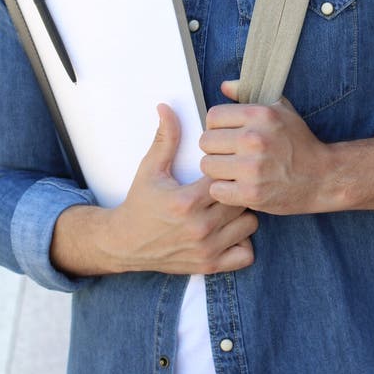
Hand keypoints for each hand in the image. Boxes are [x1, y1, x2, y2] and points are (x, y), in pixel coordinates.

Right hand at [51, 104, 257, 276]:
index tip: (223, 166)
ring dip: (242, 213)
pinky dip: (242, 242)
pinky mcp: (209, 266)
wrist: (124, 244)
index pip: (226, 177)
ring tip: (229, 205)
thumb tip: (166, 107)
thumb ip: (165, 138)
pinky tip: (230, 229)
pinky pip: (245, 254)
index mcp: (186, 201)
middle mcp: (199, 227)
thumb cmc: (140, 202)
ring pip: (249, 224)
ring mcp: (206, 249)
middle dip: (238, 187)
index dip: (228, 168)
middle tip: (230, 183)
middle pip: (241, 198)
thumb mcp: (150, 168)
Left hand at [199, 82, 330, 214]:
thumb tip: (224, 86)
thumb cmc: (298, 141)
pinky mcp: (252, 193)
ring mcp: (252, 167)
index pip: (212, 116)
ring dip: (217, 170)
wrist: (322, 176)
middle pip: (206, 141)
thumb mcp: (280, 108)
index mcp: (259, 114)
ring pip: (207, 166)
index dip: (216, 126)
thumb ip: (248, 94)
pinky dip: (223, 190)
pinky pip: (216, 189)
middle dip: (215, 148)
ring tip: (232, 170)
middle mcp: (254, 138)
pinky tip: (237, 186)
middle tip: (229, 154)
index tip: (227, 135)